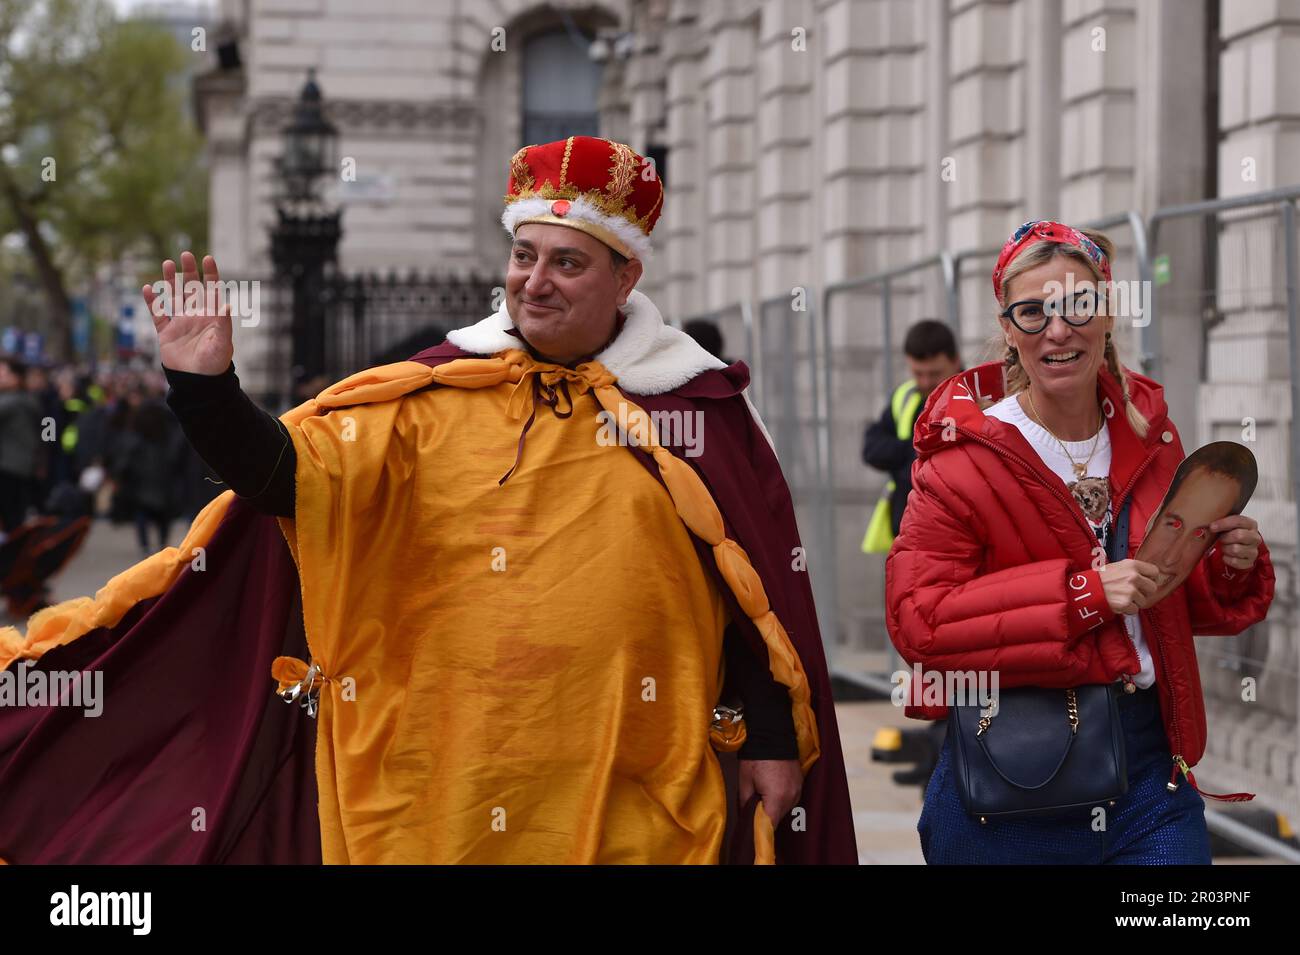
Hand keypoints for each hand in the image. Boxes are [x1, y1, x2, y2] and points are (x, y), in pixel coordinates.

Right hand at [142, 252, 233, 375]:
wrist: (198, 382)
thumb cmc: (215, 363)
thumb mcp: (222, 342)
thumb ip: (223, 323)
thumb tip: (226, 303)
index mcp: (211, 316)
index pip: (211, 290)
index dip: (210, 274)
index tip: (207, 258)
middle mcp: (195, 316)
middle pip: (191, 289)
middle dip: (189, 272)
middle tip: (185, 255)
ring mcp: (180, 323)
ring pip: (174, 297)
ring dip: (170, 281)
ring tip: (168, 263)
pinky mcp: (166, 333)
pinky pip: (158, 314)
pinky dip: (152, 302)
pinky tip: (148, 289)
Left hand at [738, 758, 802, 827]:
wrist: (772, 735)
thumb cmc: (756, 758)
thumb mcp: (744, 782)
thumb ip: (744, 804)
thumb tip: (744, 818)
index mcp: (777, 798)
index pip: (770, 825)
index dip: (760, 830)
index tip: (752, 829)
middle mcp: (792, 797)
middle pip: (778, 817)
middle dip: (765, 816)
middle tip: (753, 808)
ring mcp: (798, 790)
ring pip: (784, 809)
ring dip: (774, 806)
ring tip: (762, 794)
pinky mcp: (800, 784)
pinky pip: (790, 798)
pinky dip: (781, 798)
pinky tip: (772, 788)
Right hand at [1098, 558, 1159, 613]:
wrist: (1086, 590)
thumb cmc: (1100, 578)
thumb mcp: (1117, 566)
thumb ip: (1134, 570)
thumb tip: (1148, 576)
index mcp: (1132, 565)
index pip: (1154, 571)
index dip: (1150, 578)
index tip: (1145, 581)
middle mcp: (1133, 577)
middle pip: (1152, 588)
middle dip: (1144, 592)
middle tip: (1133, 592)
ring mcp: (1131, 591)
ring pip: (1144, 600)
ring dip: (1134, 601)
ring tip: (1121, 597)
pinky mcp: (1126, 603)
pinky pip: (1135, 609)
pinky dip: (1127, 609)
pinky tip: (1118, 603)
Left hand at [1208, 515, 1261, 571]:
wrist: (1238, 551)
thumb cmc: (1231, 535)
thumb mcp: (1228, 526)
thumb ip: (1222, 522)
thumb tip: (1210, 525)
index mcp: (1251, 524)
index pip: (1238, 521)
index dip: (1223, 523)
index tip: (1212, 527)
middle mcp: (1255, 537)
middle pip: (1239, 535)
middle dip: (1225, 537)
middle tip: (1220, 539)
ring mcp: (1253, 551)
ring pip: (1236, 549)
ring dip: (1225, 548)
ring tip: (1225, 547)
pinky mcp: (1249, 562)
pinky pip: (1234, 561)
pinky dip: (1226, 558)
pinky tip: (1227, 555)